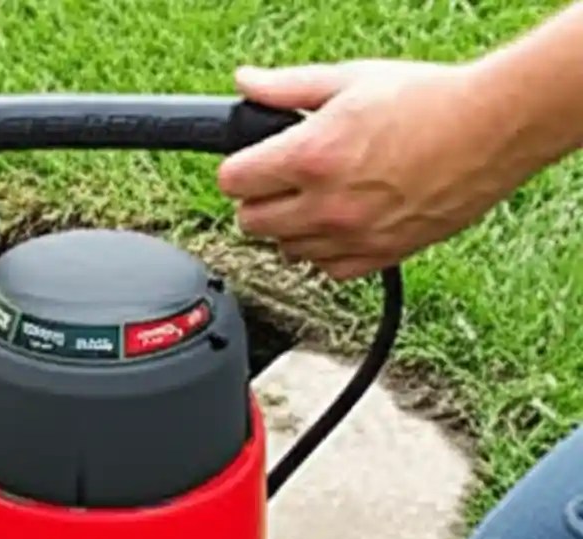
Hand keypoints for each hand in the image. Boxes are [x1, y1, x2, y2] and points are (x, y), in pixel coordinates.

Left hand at [218, 60, 534, 279]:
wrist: (493, 127)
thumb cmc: (429, 101)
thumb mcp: (349, 81)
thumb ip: (286, 88)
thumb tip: (246, 84)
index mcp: (309, 157)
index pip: (233, 182)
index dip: (239, 168)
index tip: (252, 162)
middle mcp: (326, 204)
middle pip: (251, 222)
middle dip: (259, 199)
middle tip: (283, 179)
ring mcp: (353, 235)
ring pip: (286, 249)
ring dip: (291, 227)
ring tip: (317, 197)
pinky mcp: (382, 254)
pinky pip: (329, 269)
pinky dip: (326, 252)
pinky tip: (340, 224)